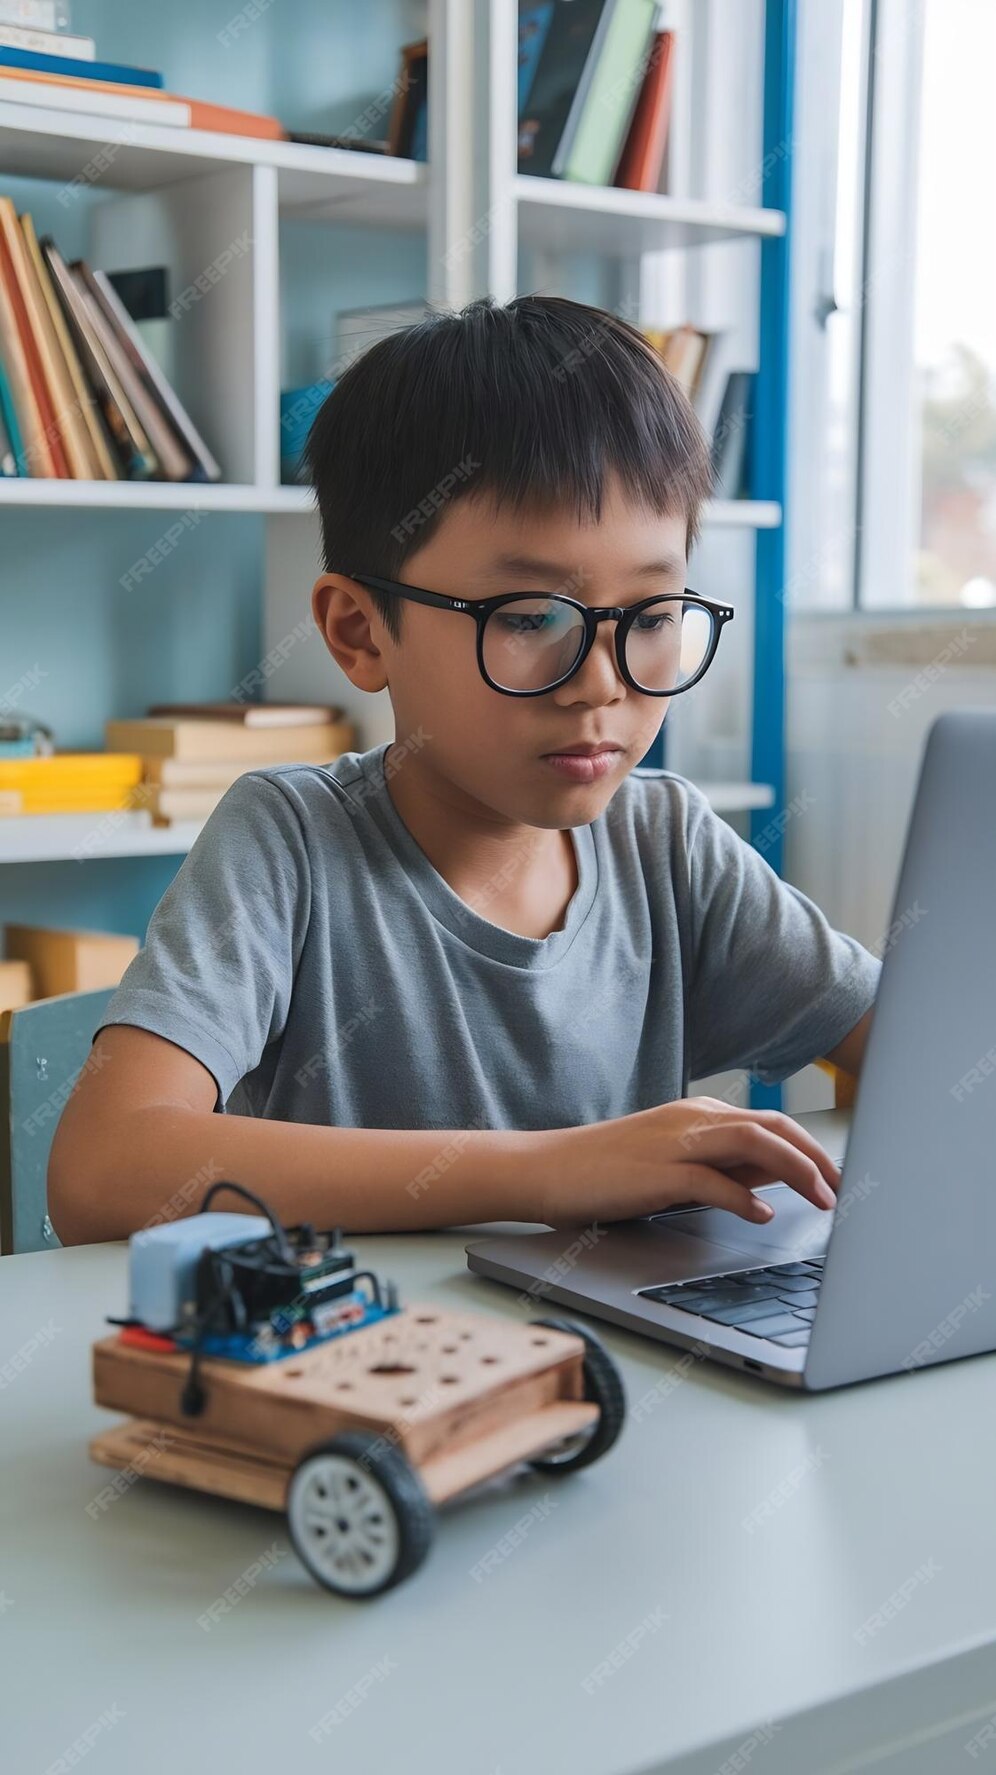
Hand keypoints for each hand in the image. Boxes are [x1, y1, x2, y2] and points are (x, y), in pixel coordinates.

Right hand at [538, 1097, 840, 1227]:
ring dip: (796, 1171)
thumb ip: (724, 1166)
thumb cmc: (608, 1171)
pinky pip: (711, 1181)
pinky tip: (761, 1216)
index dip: (814, 1148)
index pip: (773, 1123)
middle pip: (774, 1128)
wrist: (546, 1169)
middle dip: (818, 1157)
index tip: (842, 1175)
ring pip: (753, 1143)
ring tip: (822, 1199)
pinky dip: (742, 1197)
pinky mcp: (656, 1171)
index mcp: (700, 1114)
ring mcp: (675, 1142)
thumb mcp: (676, 1163)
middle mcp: (693, 1119)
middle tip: (847, 1188)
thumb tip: (777, 1178)